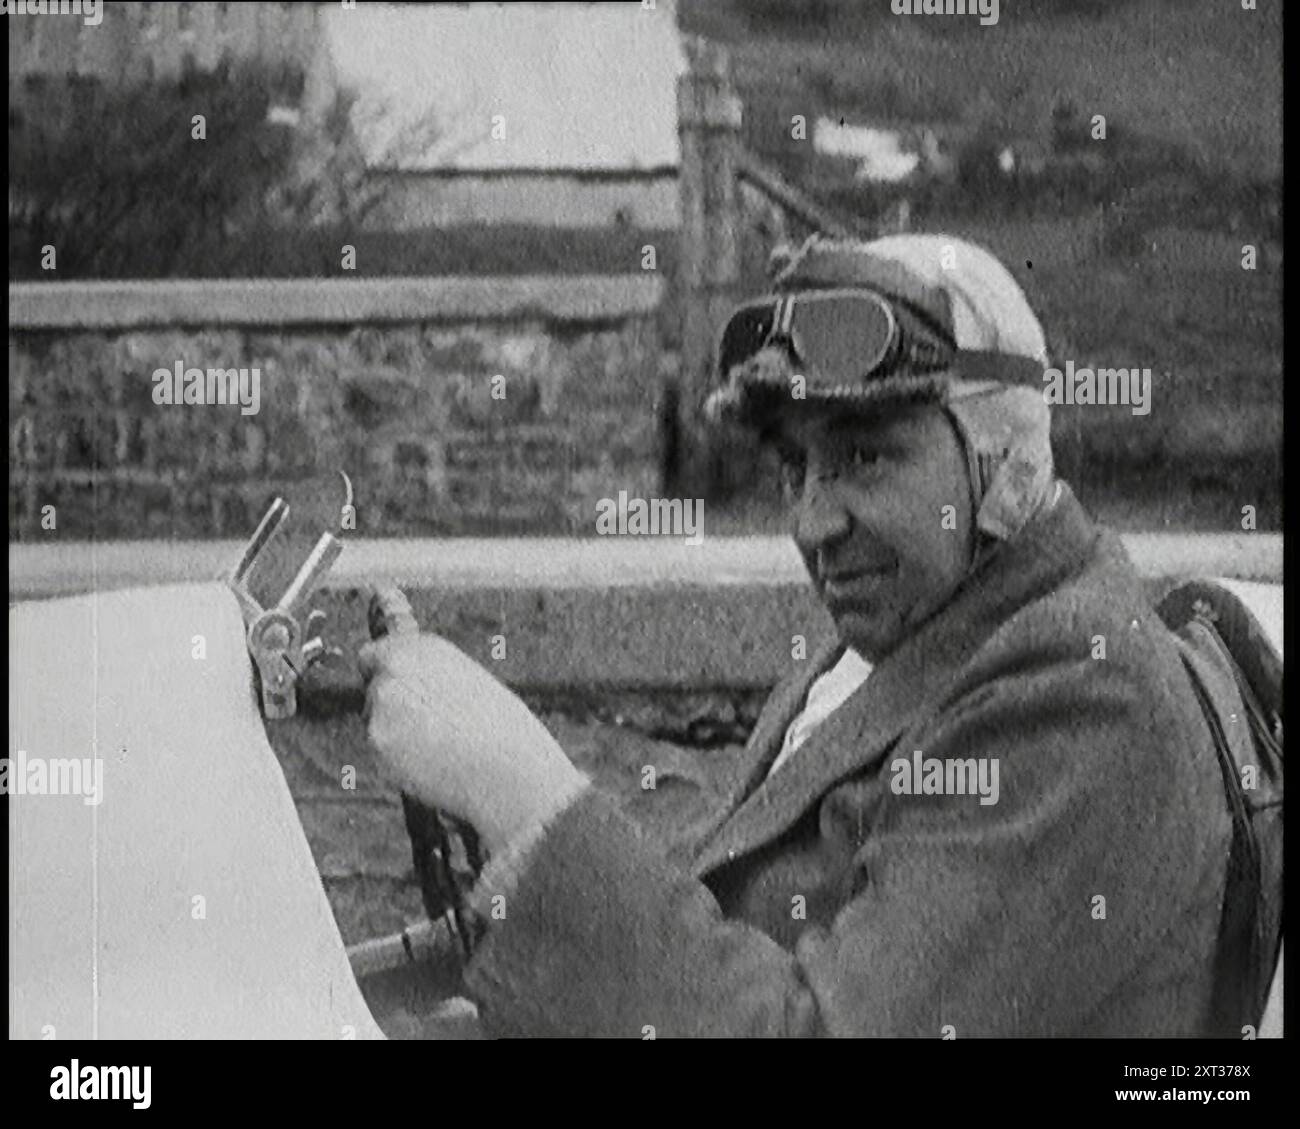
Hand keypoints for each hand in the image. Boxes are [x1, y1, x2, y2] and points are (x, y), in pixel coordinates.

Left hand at [358, 633, 588, 854]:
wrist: (509, 766)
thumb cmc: (500, 731)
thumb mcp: (468, 686)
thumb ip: (429, 680)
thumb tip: (402, 687)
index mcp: (424, 648)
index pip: (374, 655)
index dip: (380, 677)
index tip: (389, 694)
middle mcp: (397, 664)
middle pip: (372, 691)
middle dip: (387, 710)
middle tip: (423, 733)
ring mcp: (383, 700)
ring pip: (375, 724)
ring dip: (396, 738)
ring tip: (441, 749)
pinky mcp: (377, 737)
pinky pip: (380, 753)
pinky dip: (399, 762)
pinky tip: (432, 763)